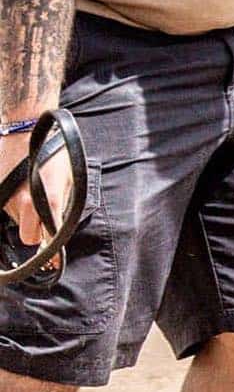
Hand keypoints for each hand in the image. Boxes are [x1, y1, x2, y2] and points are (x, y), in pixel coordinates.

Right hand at [1, 125, 71, 249]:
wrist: (23, 129)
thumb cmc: (52, 152)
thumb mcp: (68, 180)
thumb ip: (63, 206)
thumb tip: (59, 227)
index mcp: (47, 201)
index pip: (48, 239)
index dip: (51, 253)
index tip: (52, 262)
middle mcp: (25, 203)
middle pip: (28, 238)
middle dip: (35, 234)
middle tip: (41, 223)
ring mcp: (7, 198)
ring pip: (18, 221)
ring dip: (24, 214)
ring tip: (29, 191)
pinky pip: (6, 207)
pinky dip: (13, 203)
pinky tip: (19, 187)